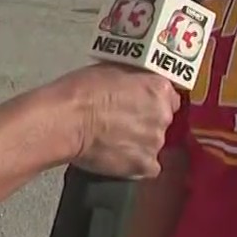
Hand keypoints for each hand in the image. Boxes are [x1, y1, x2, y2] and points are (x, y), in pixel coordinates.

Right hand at [54, 64, 180, 178]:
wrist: (66, 122)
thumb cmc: (82, 93)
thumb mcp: (112, 70)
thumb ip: (133, 79)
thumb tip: (136, 83)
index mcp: (159, 88)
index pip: (169, 97)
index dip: (154, 101)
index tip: (143, 104)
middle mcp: (163, 115)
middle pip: (163, 120)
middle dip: (147, 121)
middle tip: (124, 122)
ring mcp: (155, 142)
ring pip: (154, 144)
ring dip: (140, 142)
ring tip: (115, 140)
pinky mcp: (144, 165)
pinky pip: (148, 167)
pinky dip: (136, 163)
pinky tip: (118, 157)